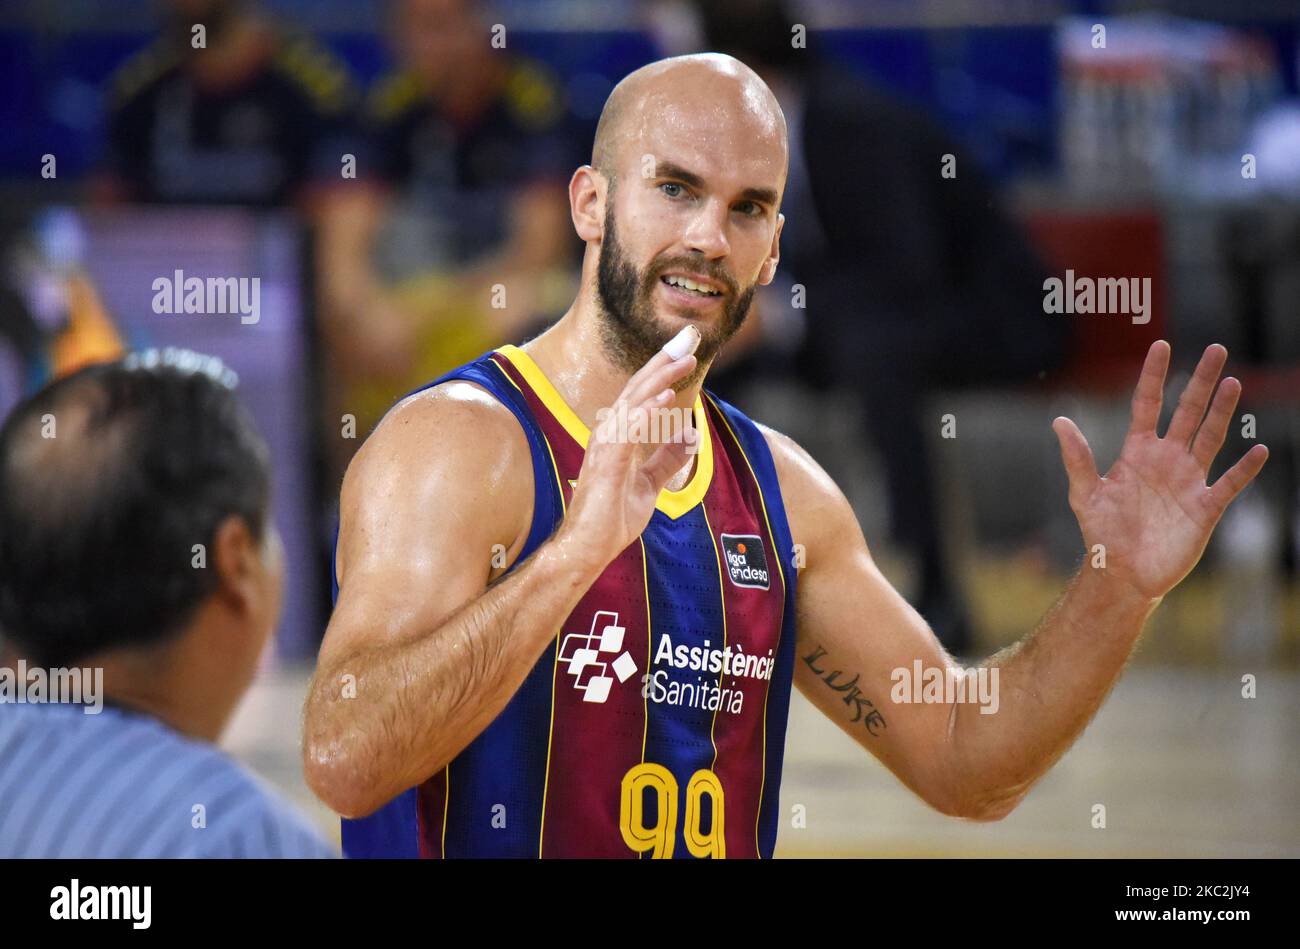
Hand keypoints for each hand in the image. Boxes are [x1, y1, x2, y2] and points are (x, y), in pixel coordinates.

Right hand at [557, 327, 700, 569]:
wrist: (588, 549)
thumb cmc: (612, 518)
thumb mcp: (650, 485)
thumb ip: (667, 458)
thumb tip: (689, 432)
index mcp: (618, 435)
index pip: (644, 393)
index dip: (666, 369)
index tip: (689, 348)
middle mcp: (609, 433)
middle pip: (640, 387)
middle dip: (666, 360)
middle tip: (691, 336)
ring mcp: (605, 445)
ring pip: (634, 401)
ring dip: (660, 378)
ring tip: (684, 359)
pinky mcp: (606, 463)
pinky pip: (629, 431)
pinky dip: (648, 412)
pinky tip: (666, 398)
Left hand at [1052, 341, 1268, 600]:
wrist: (1123, 573)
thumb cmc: (1102, 533)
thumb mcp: (1085, 493)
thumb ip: (1077, 458)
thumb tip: (1059, 420)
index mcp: (1137, 452)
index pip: (1148, 404)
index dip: (1154, 376)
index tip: (1161, 345)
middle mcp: (1167, 460)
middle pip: (1188, 411)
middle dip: (1200, 381)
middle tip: (1216, 348)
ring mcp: (1189, 481)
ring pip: (1211, 437)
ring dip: (1222, 411)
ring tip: (1232, 381)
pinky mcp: (1205, 507)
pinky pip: (1229, 483)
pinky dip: (1244, 468)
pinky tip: (1258, 450)